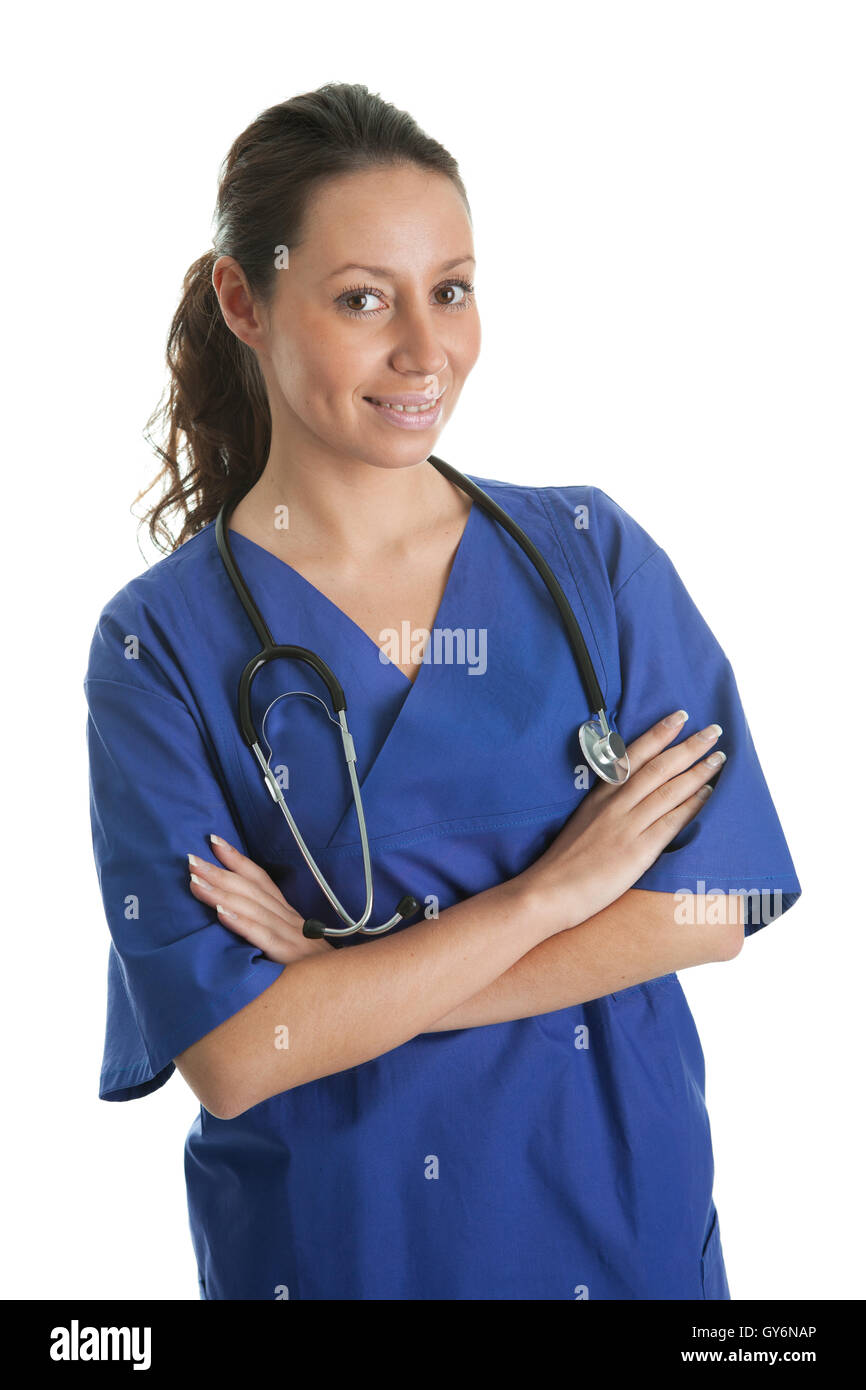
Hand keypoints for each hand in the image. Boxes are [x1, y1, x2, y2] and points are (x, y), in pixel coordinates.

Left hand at [187, 836, 331, 964]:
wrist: (346, 990)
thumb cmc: (313, 974)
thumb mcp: (293, 947)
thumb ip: (269, 933)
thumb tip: (235, 918)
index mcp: (288, 916)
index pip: (261, 880)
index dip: (238, 860)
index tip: (213, 841)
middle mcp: (290, 920)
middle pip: (251, 890)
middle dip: (220, 872)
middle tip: (191, 859)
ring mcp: (292, 937)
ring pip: (253, 909)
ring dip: (222, 893)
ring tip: (195, 882)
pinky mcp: (291, 958)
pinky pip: (263, 937)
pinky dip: (241, 922)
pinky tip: (220, 912)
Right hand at [517, 710, 725, 933]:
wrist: (548, 892)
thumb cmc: (564, 862)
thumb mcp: (582, 821)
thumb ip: (606, 806)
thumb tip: (631, 795)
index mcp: (599, 796)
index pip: (634, 755)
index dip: (659, 734)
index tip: (681, 717)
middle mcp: (614, 805)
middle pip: (658, 767)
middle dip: (689, 746)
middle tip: (714, 731)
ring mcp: (626, 826)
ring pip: (668, 790)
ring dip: (697, 771)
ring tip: (719, 757)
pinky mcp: (636, 851)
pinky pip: (670, 822)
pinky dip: (691, 805)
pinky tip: (708, 794)